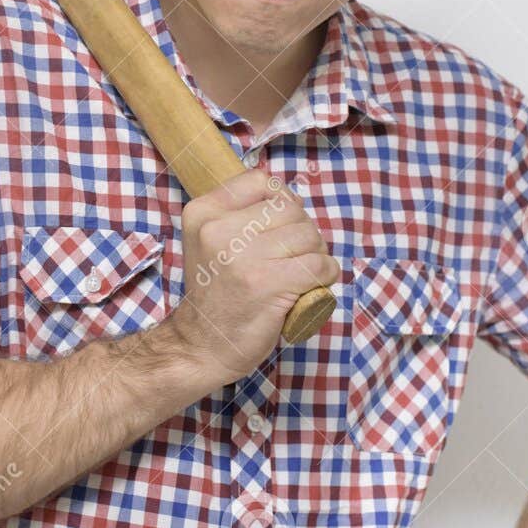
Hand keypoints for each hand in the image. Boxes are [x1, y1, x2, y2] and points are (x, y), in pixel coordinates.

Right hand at [163, 169, 340, 382]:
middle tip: (294, 258)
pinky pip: (319, 265)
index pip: (261, 181)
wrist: (201, 346)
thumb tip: (292, 198)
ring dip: (317, 255)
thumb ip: (240, 214)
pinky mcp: (267, 283)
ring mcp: (242, 256)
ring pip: (309, 235)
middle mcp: (218, 229)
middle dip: (303, 232)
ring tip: (301, 274)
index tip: (279, 228)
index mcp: (203, 213)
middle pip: (290, 208)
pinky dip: (326, 275)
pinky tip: (312, 287)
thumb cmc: (217, 294)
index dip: (281, 201)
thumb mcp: (211, 242)